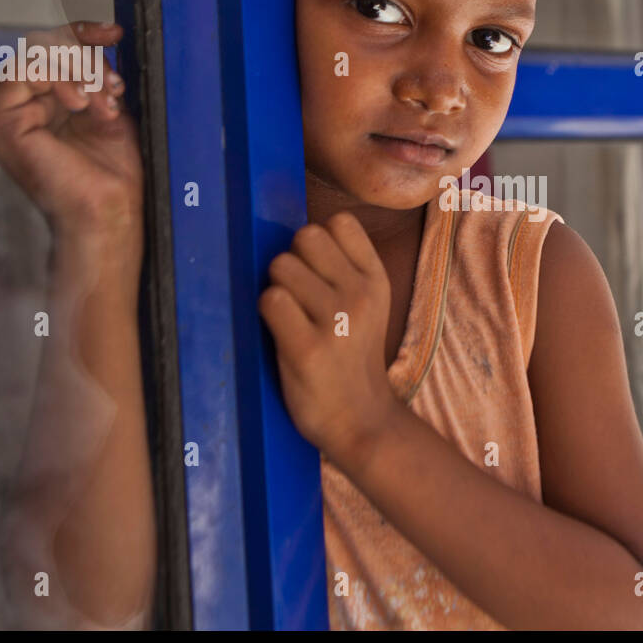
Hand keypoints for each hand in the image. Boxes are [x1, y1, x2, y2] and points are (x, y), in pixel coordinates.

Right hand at [0, 21, 142, 243]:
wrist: (106, 212)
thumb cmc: (110, 178)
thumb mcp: (107, 112)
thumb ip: (95, 79)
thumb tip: (100, 46)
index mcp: (43, 105)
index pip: (53, 51)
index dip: (83, 34)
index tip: (113, 33)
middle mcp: (21, 107)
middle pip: (43, 46)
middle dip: (86, 57)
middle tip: (111, 84)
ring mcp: (7, 115)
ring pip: (35, 54)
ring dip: (78, 71)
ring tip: (100, 103)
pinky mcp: (3, 123)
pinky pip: (22, 71)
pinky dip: (58, 78)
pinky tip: (80, 103)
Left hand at [258, 213, 398, 466]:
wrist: (361, 420)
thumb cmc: (353, 359)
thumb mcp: (370, 307)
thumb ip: (345, 270)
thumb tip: (296, 238)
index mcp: (376, 280)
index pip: (340, 222)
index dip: (318, 240)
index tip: (316, 269)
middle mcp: (360, 294)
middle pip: (305, 236)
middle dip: (292, 261)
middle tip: (298, 297)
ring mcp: (336, 321)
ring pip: (281, 265)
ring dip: (276, 288)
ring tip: (290, 318)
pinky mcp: (307, 348)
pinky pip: (270, 300)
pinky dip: (266, 313)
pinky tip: (281, 334)